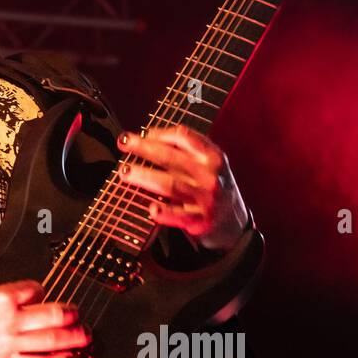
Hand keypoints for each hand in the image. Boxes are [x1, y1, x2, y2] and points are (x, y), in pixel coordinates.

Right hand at [0, 278, 88, 357]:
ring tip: (83, 337)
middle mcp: (10, 319)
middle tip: (77, 314)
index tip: (41, 294)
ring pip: (51, 340)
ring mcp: (9, 344)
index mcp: (1, 296)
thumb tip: (0, 292)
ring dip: (72, 338)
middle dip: (70, 314)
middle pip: (54, 315)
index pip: (35, 289)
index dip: (40, 290)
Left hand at [116, 125, 248, 251]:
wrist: (234, 223)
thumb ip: (186, 152)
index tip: (143, 134)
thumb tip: (146, 139)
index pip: (184, 138)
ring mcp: (206, 199)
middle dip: (145, 148)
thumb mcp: (209, 164)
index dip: (160, 134)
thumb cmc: (213, 187)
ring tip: (125, 172)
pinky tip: (151, 208)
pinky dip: (165, 212)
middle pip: (172, 158)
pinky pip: (179, 215)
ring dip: (145, 176)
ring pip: (171, 185)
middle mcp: (210, 175)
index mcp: (212, 157)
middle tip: (123, 143)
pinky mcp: (201, 221)